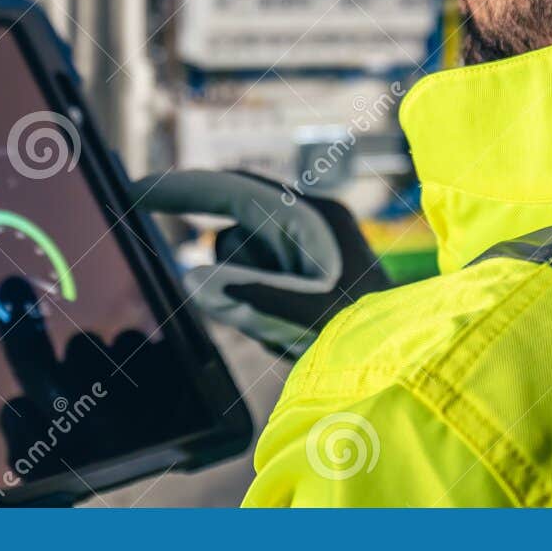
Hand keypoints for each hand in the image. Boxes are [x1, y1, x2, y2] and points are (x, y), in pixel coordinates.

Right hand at [127, 170, 391, 358]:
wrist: (416, 361)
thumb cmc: (377, 335)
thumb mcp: (315, 319)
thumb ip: (256, 298)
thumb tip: (197, 281)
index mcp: (314, 217)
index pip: (233, 189)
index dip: (181, 189)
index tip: (134, 191)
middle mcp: (307, 224)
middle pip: (233, 227)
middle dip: (226, 263)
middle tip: (222, 288)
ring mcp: (304, 250)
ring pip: (239, 259)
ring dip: (244, 294)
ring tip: (288, 331)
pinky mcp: (300, 276)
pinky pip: (253, 283)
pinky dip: (254, 307)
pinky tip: (287, 334)